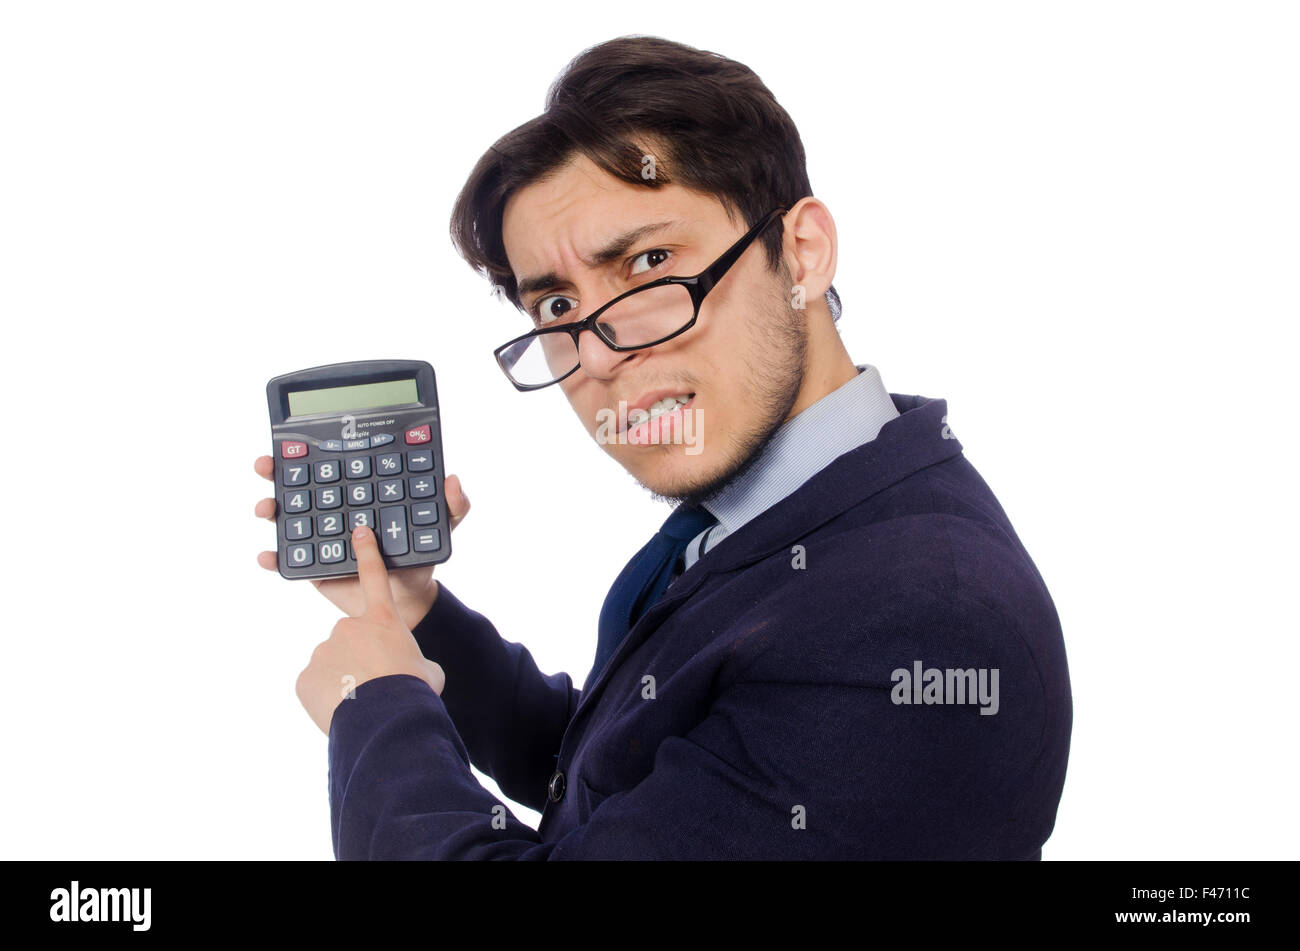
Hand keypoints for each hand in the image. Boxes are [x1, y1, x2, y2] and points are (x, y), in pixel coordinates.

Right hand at [253, 455, 469, 628]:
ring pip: (289, 518)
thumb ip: (453, 505)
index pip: (333, 466)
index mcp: (360, 493)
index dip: (311, 451)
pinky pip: (290, 562)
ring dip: (272, 509)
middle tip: (266, 465)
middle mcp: (336, 510)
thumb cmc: (420, 556)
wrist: (408, 600)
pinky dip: (275, 559)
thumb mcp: (441, 528)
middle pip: (300, 484)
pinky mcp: (315, 566)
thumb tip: (453, 479)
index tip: (293, 441)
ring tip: (267, 508)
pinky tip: (267, 556)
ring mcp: (322, 537)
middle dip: (278, 471)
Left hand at [295, 523, 445, 734]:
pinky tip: (344, 708)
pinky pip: (315, 685)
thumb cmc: (413, 691)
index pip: (374, 577)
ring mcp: (324, 650)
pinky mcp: (305, 676)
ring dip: (344, 679)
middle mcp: (348, 627)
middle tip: (377, 682)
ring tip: (363, 700)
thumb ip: (416, 659)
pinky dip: (327, 696)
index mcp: (382, 620)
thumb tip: (414, 667)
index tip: (360, 531)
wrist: (386, 717)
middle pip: (351, 639)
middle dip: (360, 658)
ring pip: (332, 663)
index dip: (367, 552)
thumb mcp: (428, 669)